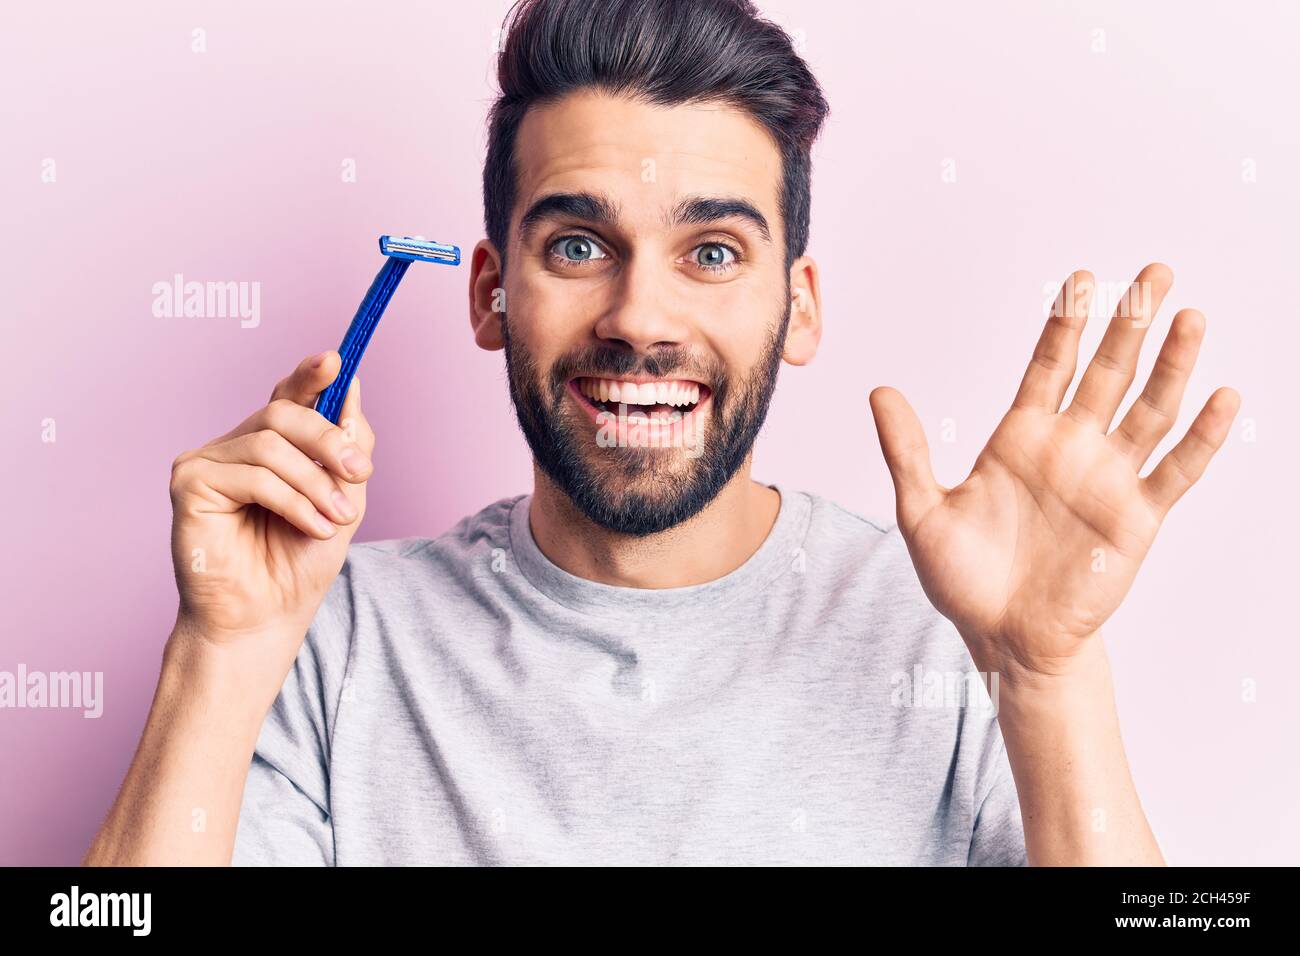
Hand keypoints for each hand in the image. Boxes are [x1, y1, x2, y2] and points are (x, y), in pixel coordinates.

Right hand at [168, 351, 374, 653]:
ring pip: (269, 445)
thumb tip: (351, 387)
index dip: (311, 374)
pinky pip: (252, 475)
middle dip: (328, 439)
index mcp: (270, 444)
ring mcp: (206, 461)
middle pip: (282, 412)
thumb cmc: (299, 563)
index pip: (288, 395)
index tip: (337, 360)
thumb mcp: (343, 498)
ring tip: (334, 517)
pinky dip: (291, 501)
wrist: (267, 618)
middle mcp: (235, 445)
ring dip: (314, 483)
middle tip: (358, 472)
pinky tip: (310, 526)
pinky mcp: (189, 484)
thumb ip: (348, 446)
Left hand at [869, 264, 1239, 679]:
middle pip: (1106, 373)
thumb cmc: (963, 579)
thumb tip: (879, 391)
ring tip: (1191, 316)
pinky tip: (1223, 398)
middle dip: (1130, 323)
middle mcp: (1070, 449)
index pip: (1048, 366)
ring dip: (1172, 365)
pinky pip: (1176, 471)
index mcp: (1020, 439)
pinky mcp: (1136, 518)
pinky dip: (1202, 438)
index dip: (1065, 323)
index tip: (1081, 278)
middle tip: (1154, 273)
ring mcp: (1107, 480)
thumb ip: (907, 451)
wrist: (1004, 639)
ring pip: (1149, 409)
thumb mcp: (922, 511)